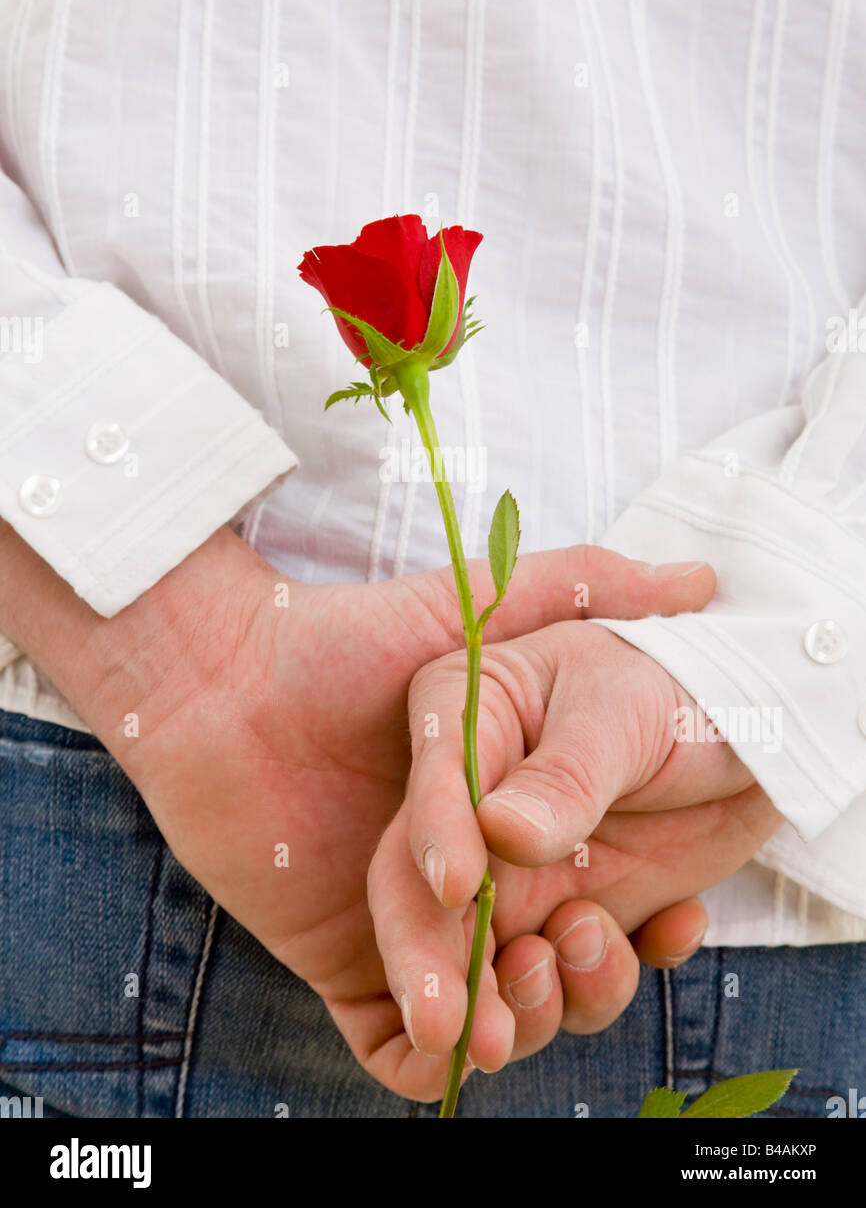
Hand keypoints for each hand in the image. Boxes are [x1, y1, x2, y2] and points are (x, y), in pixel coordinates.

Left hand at [0, 521, 715, 1098]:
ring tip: (532, 974)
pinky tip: (464, 1026)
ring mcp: (405, 929)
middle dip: (589, 978)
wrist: (221, 676)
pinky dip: (435, 1061)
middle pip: (552, 964)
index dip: (644, 920)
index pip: (595, 893)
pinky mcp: (343, 966)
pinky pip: (396, 1050)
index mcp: (505, 817)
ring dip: (525, 1021)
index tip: (674, 913)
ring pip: (490, 1014)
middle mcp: (465, 882)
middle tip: (587, 939)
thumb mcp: (483, 603)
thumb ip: (584, 585)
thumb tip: (701, 583)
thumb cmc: (350, 637)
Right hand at [369, 619, 783, 1070]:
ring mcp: (519, 877)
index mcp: (464, 725)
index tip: (458, 889)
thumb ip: (566, 775)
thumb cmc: (670, 685)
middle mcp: (472, 814)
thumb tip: (500, 837)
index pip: (428, 790)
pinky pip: (576, 983)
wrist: (750, 724)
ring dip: (531, 993)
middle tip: (461, 1033)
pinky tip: (675, 924)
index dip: (431, 843)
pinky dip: (613, 981)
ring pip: (492, 965)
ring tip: (591, 942)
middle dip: (437, 974)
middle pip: (423, 903)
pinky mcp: (575, 919)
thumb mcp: (623, 711)